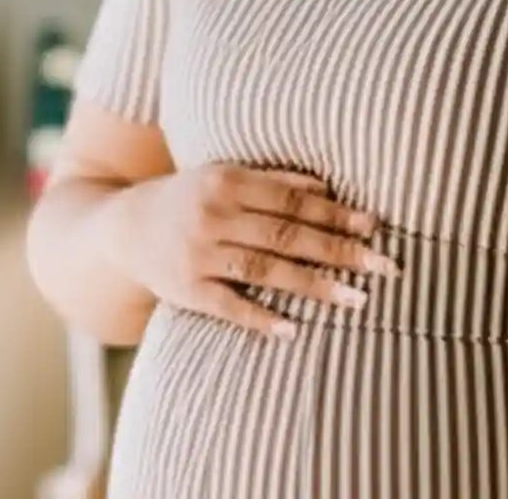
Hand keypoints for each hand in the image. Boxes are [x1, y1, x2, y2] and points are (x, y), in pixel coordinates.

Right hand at [107, 164, 396, 338]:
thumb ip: (275, 182)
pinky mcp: (184, 289)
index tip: (375, 228)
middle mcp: (213, 215)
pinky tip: (293, 330)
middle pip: (287, 235)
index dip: (337, 214)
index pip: (294, 200)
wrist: (122, 227)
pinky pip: (228, 306)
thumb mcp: (225, 177)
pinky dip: (260, 317)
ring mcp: (197, 254)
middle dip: (340, 251)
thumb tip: (330, 189)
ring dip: (314, 286)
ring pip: (264, 269)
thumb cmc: (189, 198)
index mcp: (227, 181)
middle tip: (384, 267)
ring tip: (356, 300)